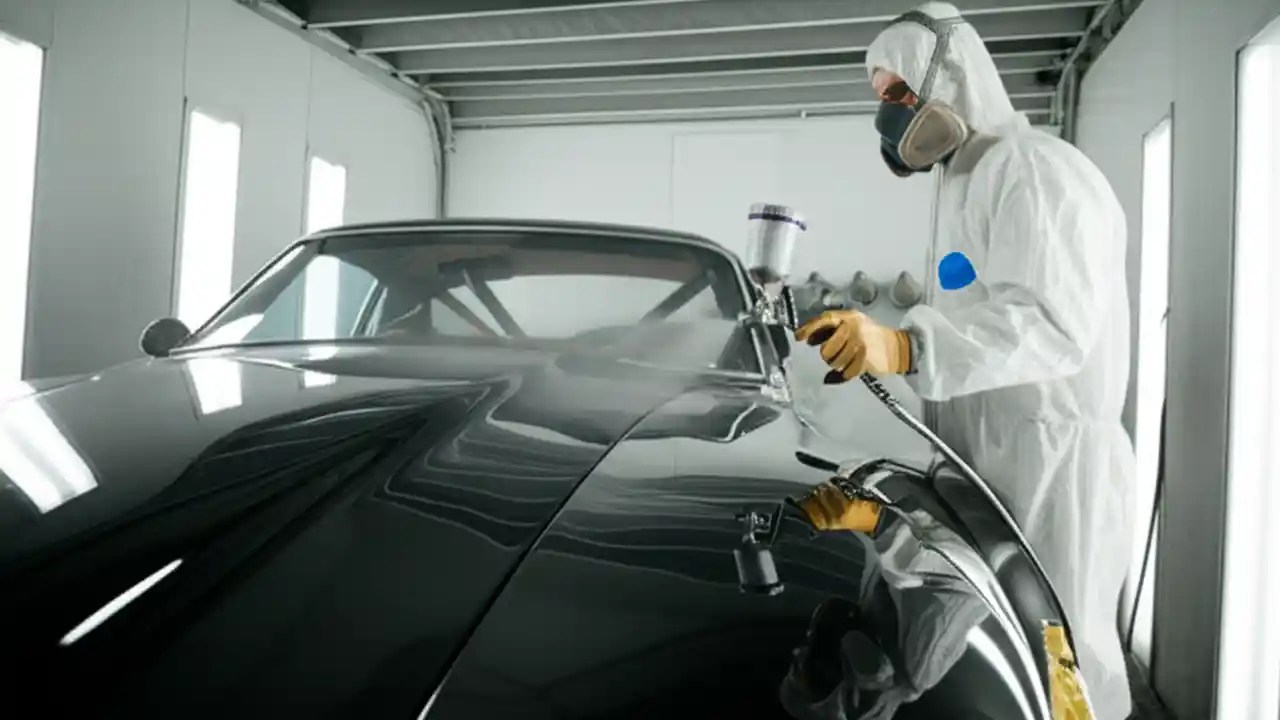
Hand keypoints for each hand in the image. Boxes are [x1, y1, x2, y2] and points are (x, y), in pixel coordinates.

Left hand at [795, 309, 910, 381]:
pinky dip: (844, 376)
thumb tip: (808, 339)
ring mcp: (860, 343)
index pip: (825, 320)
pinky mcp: (865, 359)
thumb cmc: (871, 337)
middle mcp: (853, 328)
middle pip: (826, 349)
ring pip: (834, 363)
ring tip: (849, 360)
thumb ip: (832, 329)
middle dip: (828, 355)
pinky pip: (845, 373)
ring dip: (838, 365)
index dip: (809, 328)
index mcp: (849, 317)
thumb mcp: (854, 325)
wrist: (898, 348)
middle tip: (837, 355)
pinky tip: (850, 371)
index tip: (798, 337)